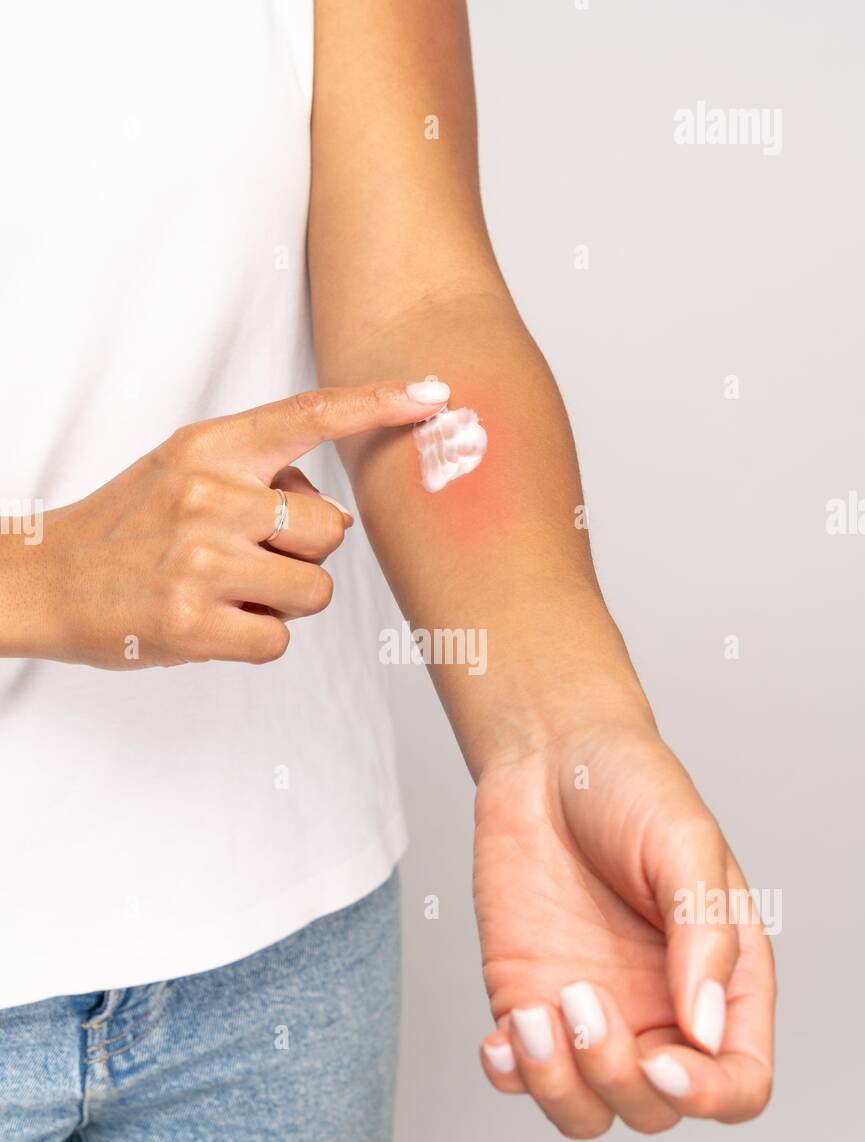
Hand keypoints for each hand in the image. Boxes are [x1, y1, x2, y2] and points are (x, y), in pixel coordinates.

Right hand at [9, 382, 446, 669]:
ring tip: (226, 591)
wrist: (45, 579)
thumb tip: (334, 513)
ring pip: (314, 590)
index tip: (435, 395)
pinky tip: (213, 623)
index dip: (379, 404)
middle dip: (307, 555)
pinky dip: (256, 640)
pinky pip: (280, 639)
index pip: (310, 415)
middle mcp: (208, 495)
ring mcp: (200, 560)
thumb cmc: (126, 528)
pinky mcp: (193, 623)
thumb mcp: (183, 470)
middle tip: (249, 559)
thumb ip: (258, 477)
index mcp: (209, 449)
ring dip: (284, 601)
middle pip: (332, 531)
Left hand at [475, 722, 775, 1136]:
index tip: (663, 1061)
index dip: (708, 1096)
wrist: (545, 757)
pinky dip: (509, 1075)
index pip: (737, 1083)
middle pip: (656, 1108)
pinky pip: (520, 1075)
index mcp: (721, 981)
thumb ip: (704, 936)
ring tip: (533, 1017)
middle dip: (616, 1076)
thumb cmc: (630, 787)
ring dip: (558, 1087)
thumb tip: (705, 1032)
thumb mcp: (686, 845)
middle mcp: (659, 1010)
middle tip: (582, 995)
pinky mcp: (527, 1000)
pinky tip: (501, 1034)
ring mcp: (591, 1012)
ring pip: (587, 1109)